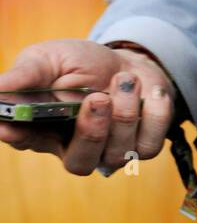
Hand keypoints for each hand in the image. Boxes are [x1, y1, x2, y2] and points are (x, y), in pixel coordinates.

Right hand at [0, 39, 176, 176]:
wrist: (128, 61)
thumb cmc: (81, 64)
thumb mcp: (51, 59)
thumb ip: (27, 74)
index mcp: (44, 130)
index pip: (25, 139)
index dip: (20, 135)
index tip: (15, 125)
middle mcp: (75, 148)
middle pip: (79, 163)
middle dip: (91, 132)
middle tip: (97, 99)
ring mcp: (110, 151)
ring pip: (118, 154)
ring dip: (125, 112)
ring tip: (124, 80)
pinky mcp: (143, 146)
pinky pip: (151, 144)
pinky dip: (155, 114)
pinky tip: (150, 93)